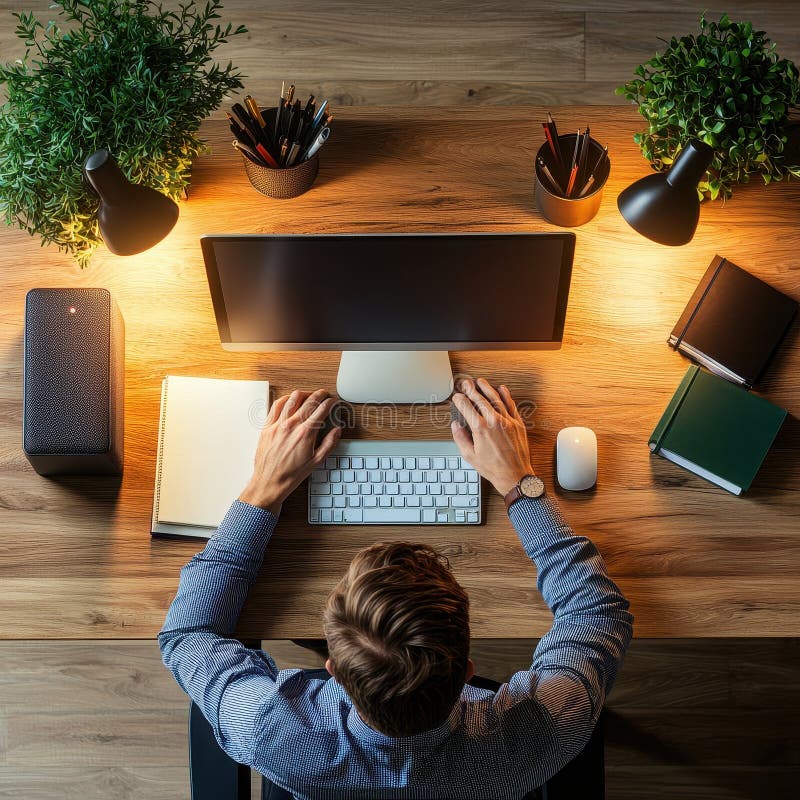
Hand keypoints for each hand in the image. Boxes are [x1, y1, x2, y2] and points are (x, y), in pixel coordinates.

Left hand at [239, 389, 341, 513]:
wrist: (269, 482)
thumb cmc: (291, 475)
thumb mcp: (316, 462)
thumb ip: (329, 444)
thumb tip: (337, 431)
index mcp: (306, 434)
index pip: (322, 409)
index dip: (330, 402)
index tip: (333, 402)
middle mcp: (292, 426)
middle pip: (309, 400)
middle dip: (320, 394)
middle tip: (325, 395)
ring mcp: (278, 425)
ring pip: (293, 398)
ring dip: (304, 394)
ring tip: (309, 395)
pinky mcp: (267, 426)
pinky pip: (276, 406)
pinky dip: (285, 399)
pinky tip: (290, 400)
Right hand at [450, 378, 533, 496]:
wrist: (515, 476)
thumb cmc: (493, 468)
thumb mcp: (470, 456)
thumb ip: (460, 438)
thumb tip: (456, 426)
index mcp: (480, 428)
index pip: (466, 407)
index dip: (460, 400)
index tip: (457, 397)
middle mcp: (494, 421)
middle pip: (480, 399)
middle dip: (471, 389)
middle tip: (466, 384)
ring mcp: (507, 421)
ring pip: (496, 398)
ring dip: (487, 388)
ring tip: (481, 382)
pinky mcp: (517, 424)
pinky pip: (511, 405)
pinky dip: (506, 395)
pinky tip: (502, 389)